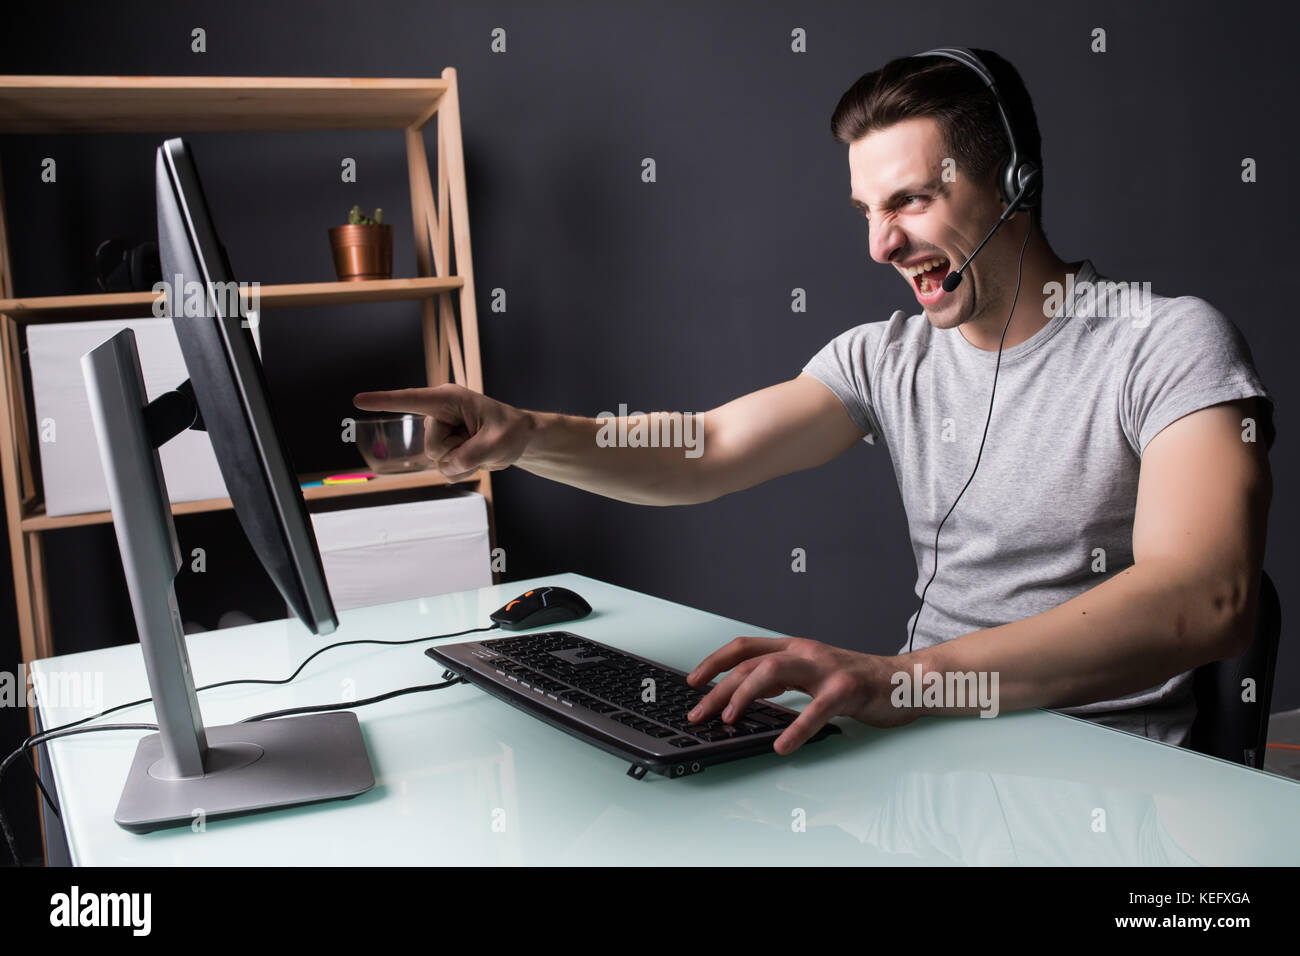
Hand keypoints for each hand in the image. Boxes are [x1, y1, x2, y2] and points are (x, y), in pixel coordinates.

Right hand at [353, 384, 534, 481]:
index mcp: (449, 399)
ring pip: (436, 460)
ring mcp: (439, 431)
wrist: (517, 439)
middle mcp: (439, 414)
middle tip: (481, 442)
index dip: (383, 401)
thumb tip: (447, 467)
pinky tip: (475, 457)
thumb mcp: (497, 443)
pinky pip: (443, 469)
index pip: (411, 400)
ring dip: (462, 462)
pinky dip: (462, 469)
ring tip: (479, 448)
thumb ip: (470, 455)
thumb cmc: (510, 430)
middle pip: (432, 446)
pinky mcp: (443, 447)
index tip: (358, 400)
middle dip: (457, 452)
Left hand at [685, 637, 915, 753]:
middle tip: (698, 713)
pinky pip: (816, 710)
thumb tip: (741, 698)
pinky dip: (796, 728)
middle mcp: (806, 653)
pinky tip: (781, 746)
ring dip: (745, 695)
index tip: (692, 682)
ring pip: (773, 672)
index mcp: (794, 649)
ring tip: (728, 718)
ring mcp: (826, 669)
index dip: (714, 662)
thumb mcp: (811, 676)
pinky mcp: (847, 690)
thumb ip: (781, 682)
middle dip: (718, 688)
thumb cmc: (857, 682)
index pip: (744, 647)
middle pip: (750, 662)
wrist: (905, 681)